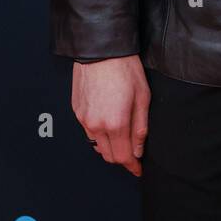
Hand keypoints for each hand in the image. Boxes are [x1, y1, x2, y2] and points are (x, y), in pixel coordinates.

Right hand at [72, 56, 150, 176]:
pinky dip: (99, 134)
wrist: (101, 51)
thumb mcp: (143, 97)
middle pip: (109, 156)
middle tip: (134, 153)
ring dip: (110, 147)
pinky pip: (88, 132)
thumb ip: (140, 127)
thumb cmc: (125, 69)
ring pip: (97, 145)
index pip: (123, 157)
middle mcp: (96, 125)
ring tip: (122, 138)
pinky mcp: (77, 111)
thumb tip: (139, 149)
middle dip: (122, 158)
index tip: (138, 170)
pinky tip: (109, 124)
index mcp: (116, 124)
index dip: (133, 166)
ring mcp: (83, 119)